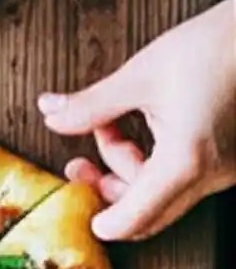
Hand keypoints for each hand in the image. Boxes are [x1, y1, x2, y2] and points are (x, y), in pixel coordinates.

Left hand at [38, 0, 235, 240]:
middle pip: (147, 212)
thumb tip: (51, 114)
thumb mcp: (140, 75)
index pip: (133, 221)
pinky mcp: (232, 159)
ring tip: (109, 124)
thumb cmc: (216, 45)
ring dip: (127, 167)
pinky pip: (185, 176)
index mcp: (186, 161)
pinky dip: (154, 161)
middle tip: (78, 164)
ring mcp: (227, 170)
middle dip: (107, 188)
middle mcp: (213, 174)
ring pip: (163, 193)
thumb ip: (90, 106)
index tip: (77, 204)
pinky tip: (139, 127)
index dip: (100, 222)